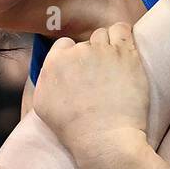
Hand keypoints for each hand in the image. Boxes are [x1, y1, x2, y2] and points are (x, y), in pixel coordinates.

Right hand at [33, 23, 148, 163]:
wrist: (104, 139)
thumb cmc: (75, 130)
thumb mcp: (44, 106)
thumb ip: (46, 80)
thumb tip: (52, 69)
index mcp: (54, 63)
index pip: (64, 46)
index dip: (75, 58)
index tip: (83, 71)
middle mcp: (77, 52)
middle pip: (86, 42)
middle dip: (93, 55)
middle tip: (101, 76)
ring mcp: (102, 51)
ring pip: (104, 35)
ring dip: (109, 46)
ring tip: (115, 66)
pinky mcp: (126, 54)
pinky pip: (123, 29)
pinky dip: (123, 34)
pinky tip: (126, 47)